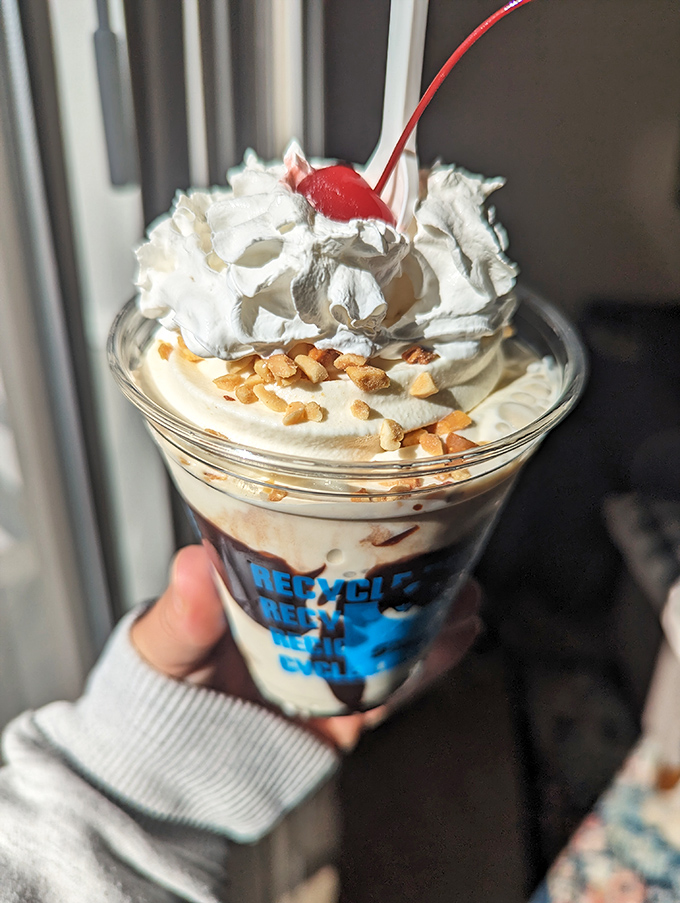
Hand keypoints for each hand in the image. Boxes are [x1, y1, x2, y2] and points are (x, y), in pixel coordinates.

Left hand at [131, 544, 481, 750]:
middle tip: (453, 545)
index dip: (356, 526)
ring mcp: (332, 667)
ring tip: (469, 593)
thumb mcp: (166, 645)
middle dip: (414, 568)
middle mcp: (309, 622)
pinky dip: (429, 667)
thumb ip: (182, 613)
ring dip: (435, 614)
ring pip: (394, 634)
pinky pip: (395, 690)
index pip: (316, 550)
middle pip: (368, 589)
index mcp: (270, 592)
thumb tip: (191, 563)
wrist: (173, 769)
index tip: (394, 502)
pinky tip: (459, 638)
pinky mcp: (348, 713)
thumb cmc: (165, 689)